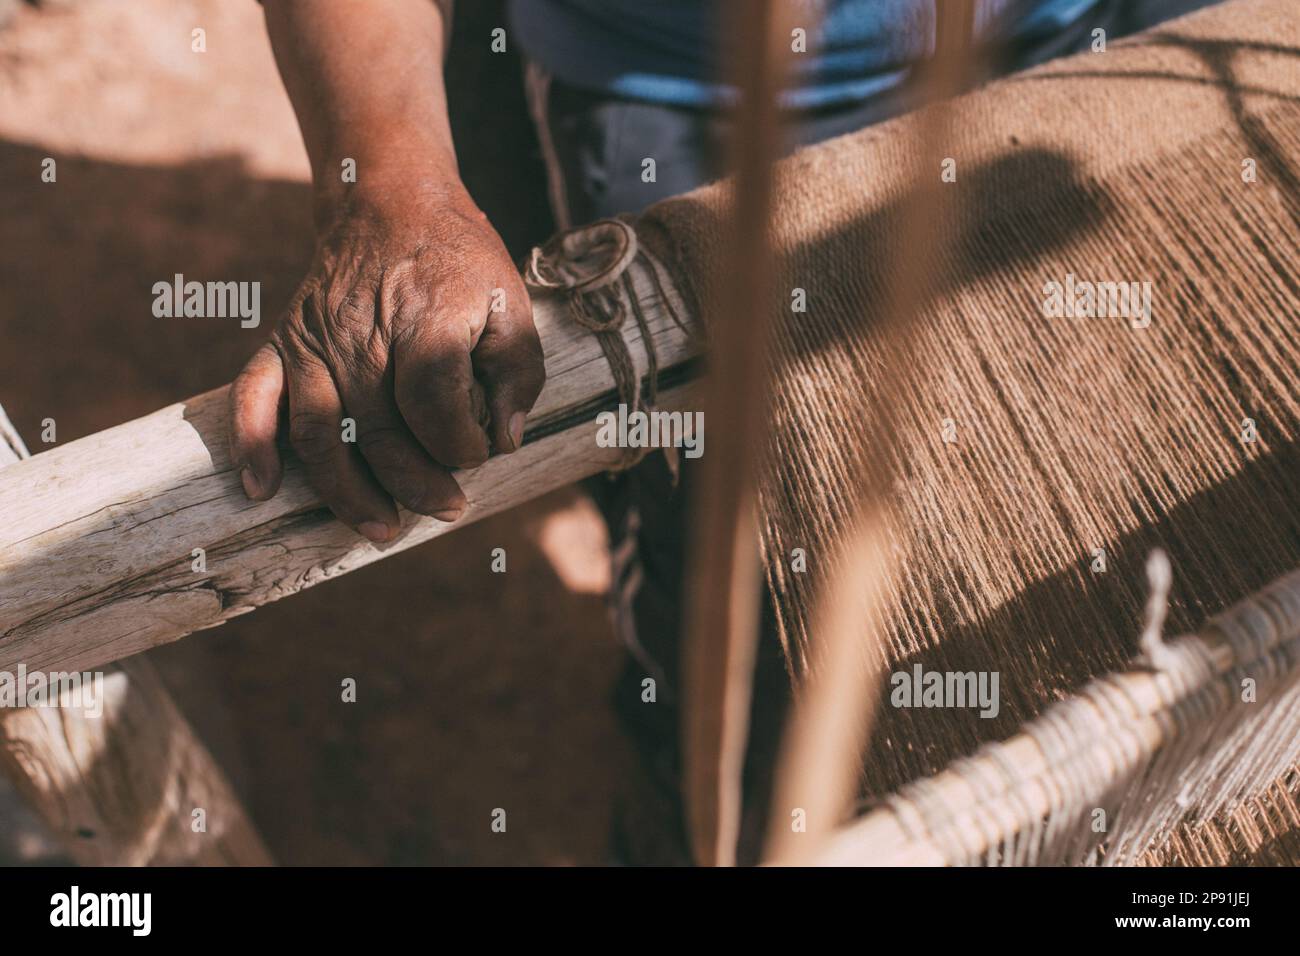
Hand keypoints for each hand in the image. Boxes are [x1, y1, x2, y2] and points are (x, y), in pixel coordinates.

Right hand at [229, 182, 544, 541]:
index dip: (461, 444)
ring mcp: (315, 339)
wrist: (391, 200)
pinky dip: (251, 443)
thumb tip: (507, 439)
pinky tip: (260, 490)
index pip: (433, 403)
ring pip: (318, 431)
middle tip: (448, 510)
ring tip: (380, 530)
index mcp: (423, 318)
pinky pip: (255, 394)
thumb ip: (520, 372)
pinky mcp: (284, 340)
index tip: (481, 454)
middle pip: (378, 430)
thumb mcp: (512, 303)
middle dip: (415, 484)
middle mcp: (362, 332)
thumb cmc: (461, 262)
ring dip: (345, 491)